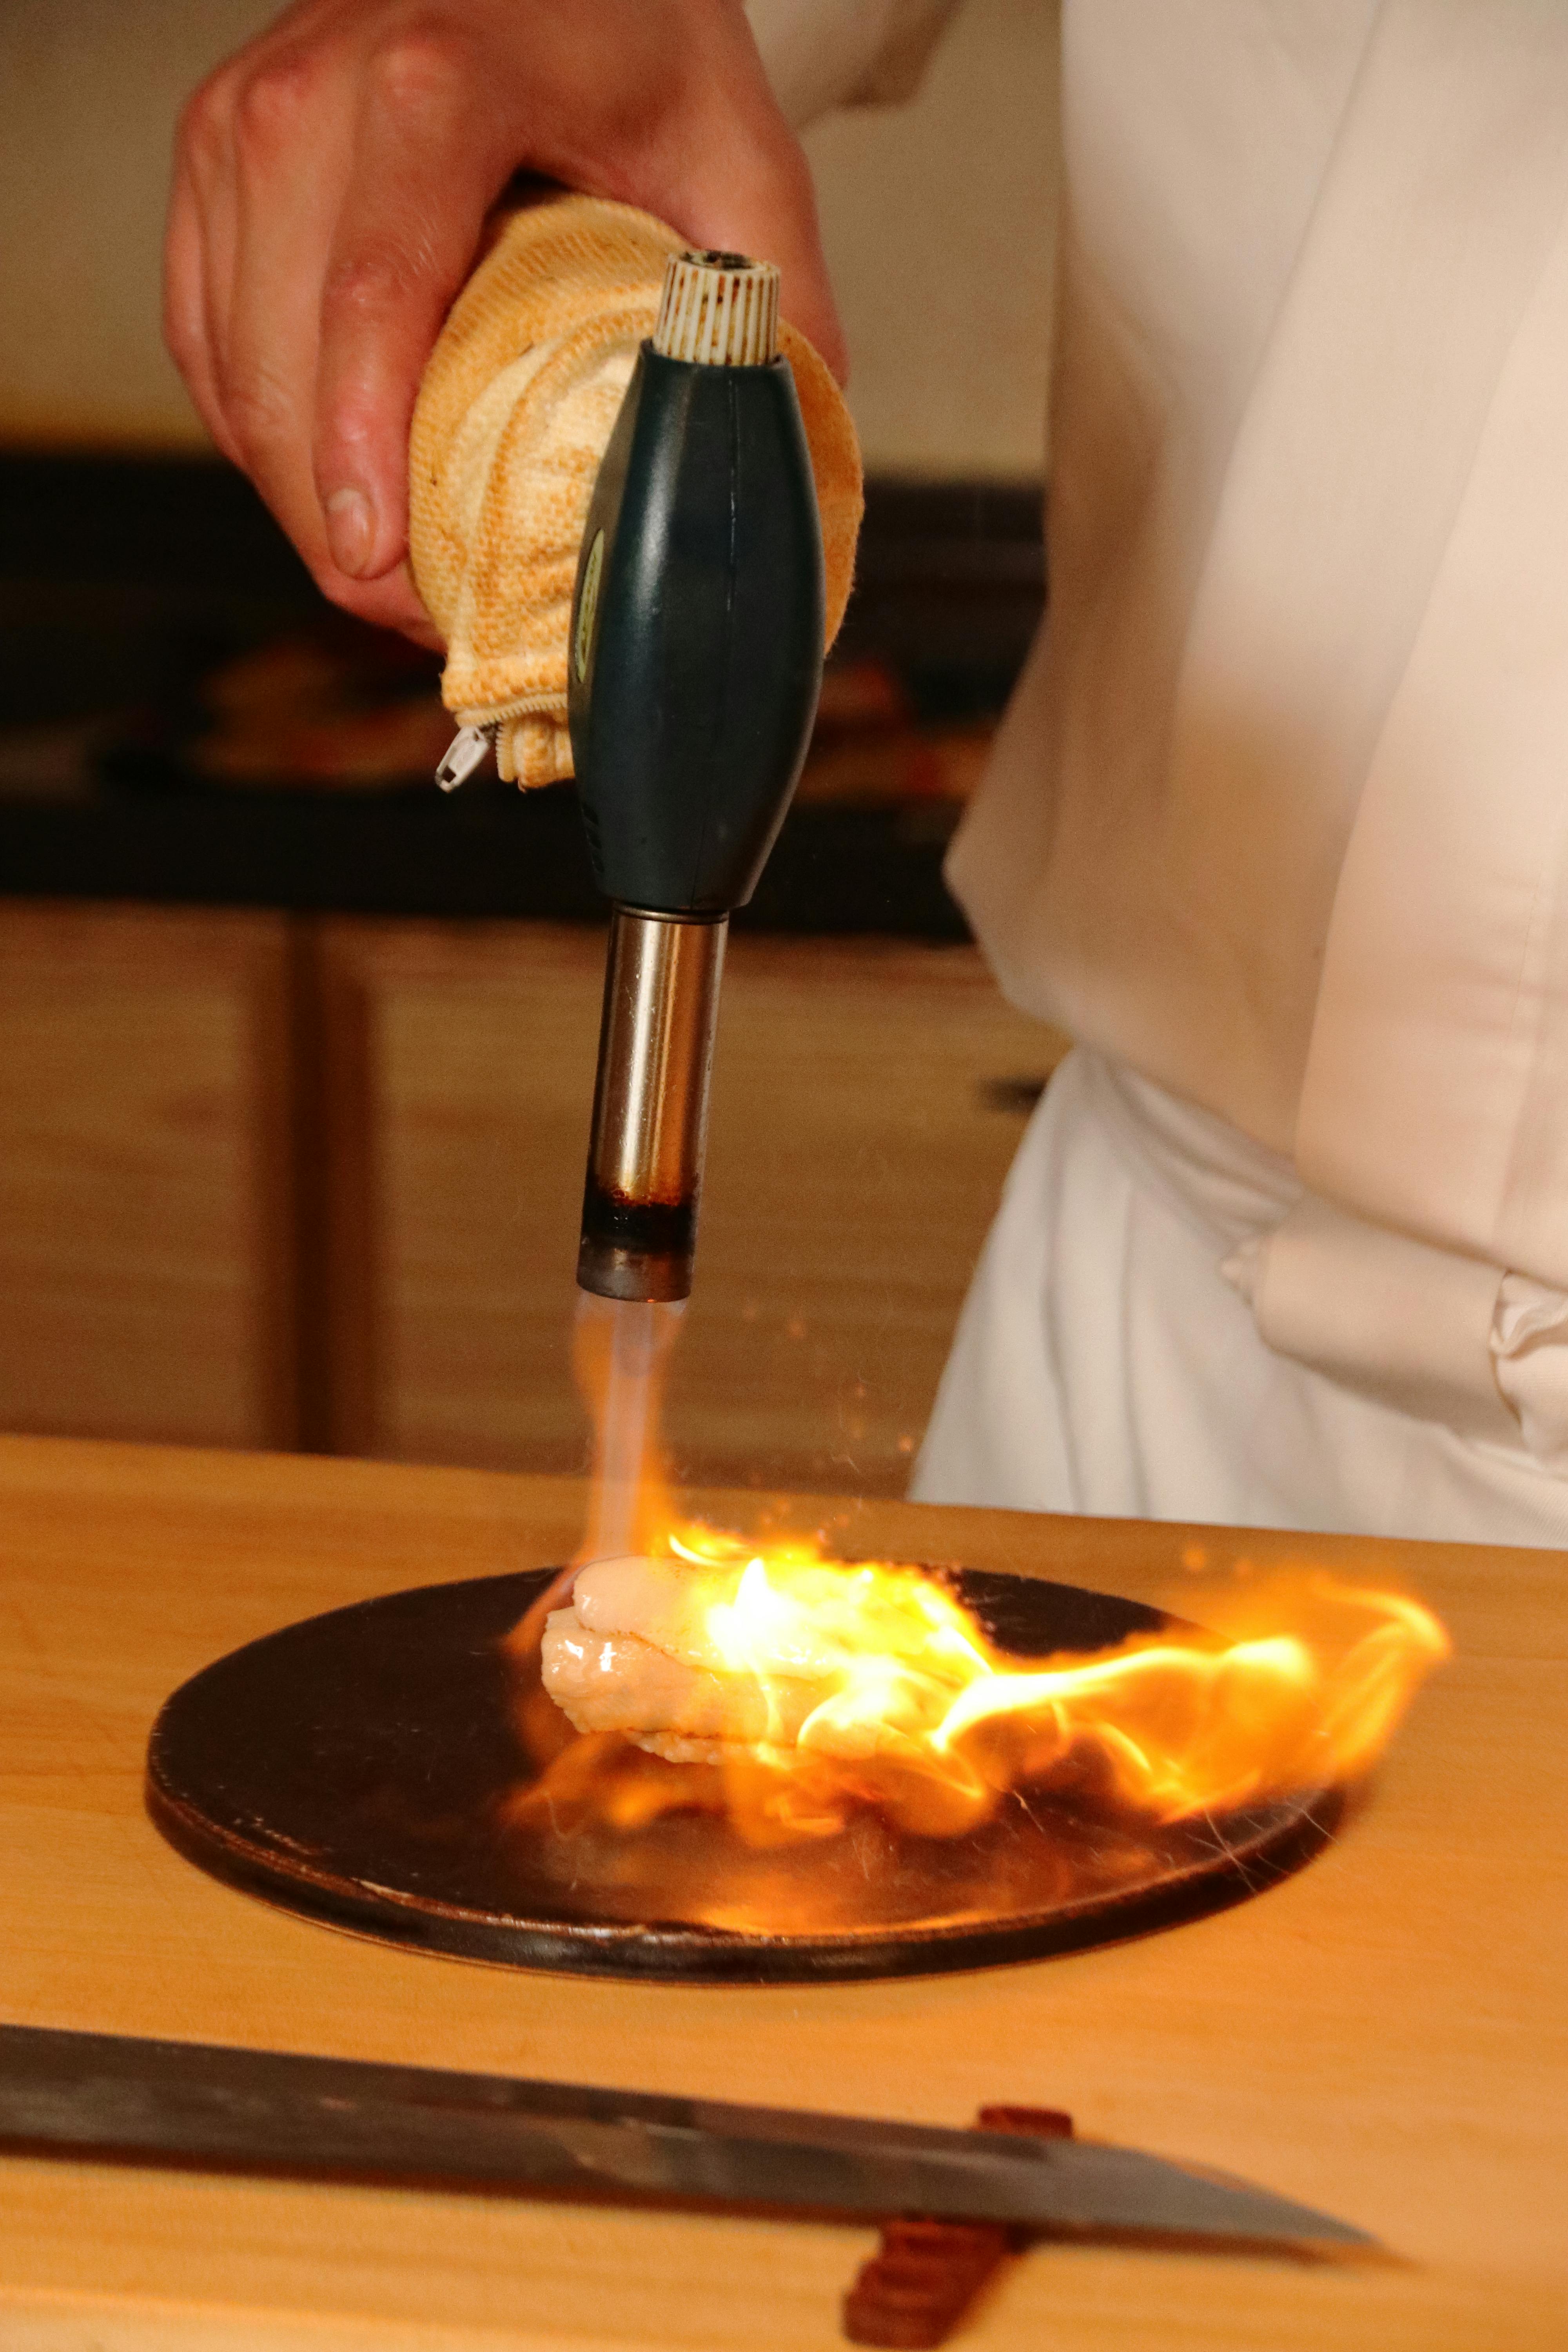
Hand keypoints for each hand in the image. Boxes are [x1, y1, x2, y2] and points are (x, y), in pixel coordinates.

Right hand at [165, 0, 844, 644]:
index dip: (365, 449)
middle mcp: (309, 95)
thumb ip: (771, 315)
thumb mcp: (740, 156)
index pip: (375, 290)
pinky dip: (266, 442)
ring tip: (394, 579)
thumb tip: (781, 479)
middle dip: (338, 524)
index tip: (380, 566)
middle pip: (283, 359)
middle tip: (422, 618)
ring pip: (232, 372)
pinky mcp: (212, 169)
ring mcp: (240, 127)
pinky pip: (207, 346)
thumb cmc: (637, 39)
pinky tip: (340, 497)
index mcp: (435, 78)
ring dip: (301, 501)